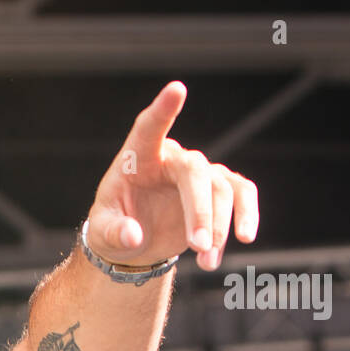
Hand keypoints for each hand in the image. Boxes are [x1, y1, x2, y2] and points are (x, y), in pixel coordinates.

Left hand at [85, 80, 258, 272]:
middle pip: (196, 172)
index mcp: (137, 158)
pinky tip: (243, 239)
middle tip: (199, 246)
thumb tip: (133, 235)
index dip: (162, 111)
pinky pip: (241, 193)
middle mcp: (170, 158)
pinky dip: (246, 216)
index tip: (176, 89)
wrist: (134, 242)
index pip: (148, 128)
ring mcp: (197, 172)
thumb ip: (115, 233)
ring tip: (207, 261)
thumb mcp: (103, 234)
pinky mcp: (216, 189)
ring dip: (219, 226)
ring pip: (221, 188)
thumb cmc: (113, 227)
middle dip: (201, 211)